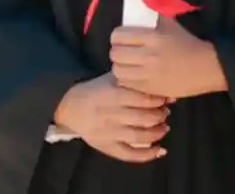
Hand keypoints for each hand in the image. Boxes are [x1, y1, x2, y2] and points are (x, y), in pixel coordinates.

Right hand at [53, 72, 170, 162]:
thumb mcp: (111, 79)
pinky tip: (160, 150)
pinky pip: (129, 154)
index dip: (157, 100)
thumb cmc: (94, 91)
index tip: (164, 99)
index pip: (141, 99)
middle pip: (143, 118)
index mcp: (111, 95)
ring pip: (139, 136)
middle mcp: (110, 115)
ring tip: (163, 127)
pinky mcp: (107, 147)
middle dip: (159, 115)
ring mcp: (108, 133)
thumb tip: (164, 90)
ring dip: (157, 133)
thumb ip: (134, 82)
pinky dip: (147, 155)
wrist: (69, 108)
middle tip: (164, 112)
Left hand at [110, 16, 227, 98]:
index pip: (118, 36)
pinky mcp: (152, 89)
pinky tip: (136, 76)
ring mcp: (149, 75)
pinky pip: (127, 84)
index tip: (123, 39)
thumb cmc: (188, 43)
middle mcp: (148, 56)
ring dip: (120, 66)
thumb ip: (154, 11)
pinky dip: (128, 80)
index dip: (118, 37)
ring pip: (118, 71)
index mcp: (153, 37)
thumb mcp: (171, 23)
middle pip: (115, 54)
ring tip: (128, 65)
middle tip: (125, 52)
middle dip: (117, 51)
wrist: (208, 67)